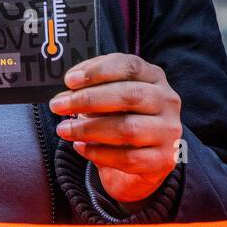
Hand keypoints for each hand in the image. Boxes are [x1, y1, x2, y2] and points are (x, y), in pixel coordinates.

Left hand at [49, 53, 181, 204]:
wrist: (147, 158)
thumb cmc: (124, 116)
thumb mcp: (113, 94)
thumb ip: (95, 85)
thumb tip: (70, 85)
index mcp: (154, 76)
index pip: (129, 66)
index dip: (97, 71)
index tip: (69, 80)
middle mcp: (167, 101)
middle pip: (128, 96)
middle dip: (88, 100)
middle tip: (58, 105)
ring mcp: (168, 131)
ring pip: (127, 128)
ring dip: (89, 128)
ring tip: (64, 129)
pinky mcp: (163, 159)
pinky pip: (127, 158)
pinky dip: (98, 153)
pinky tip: (80, 147)